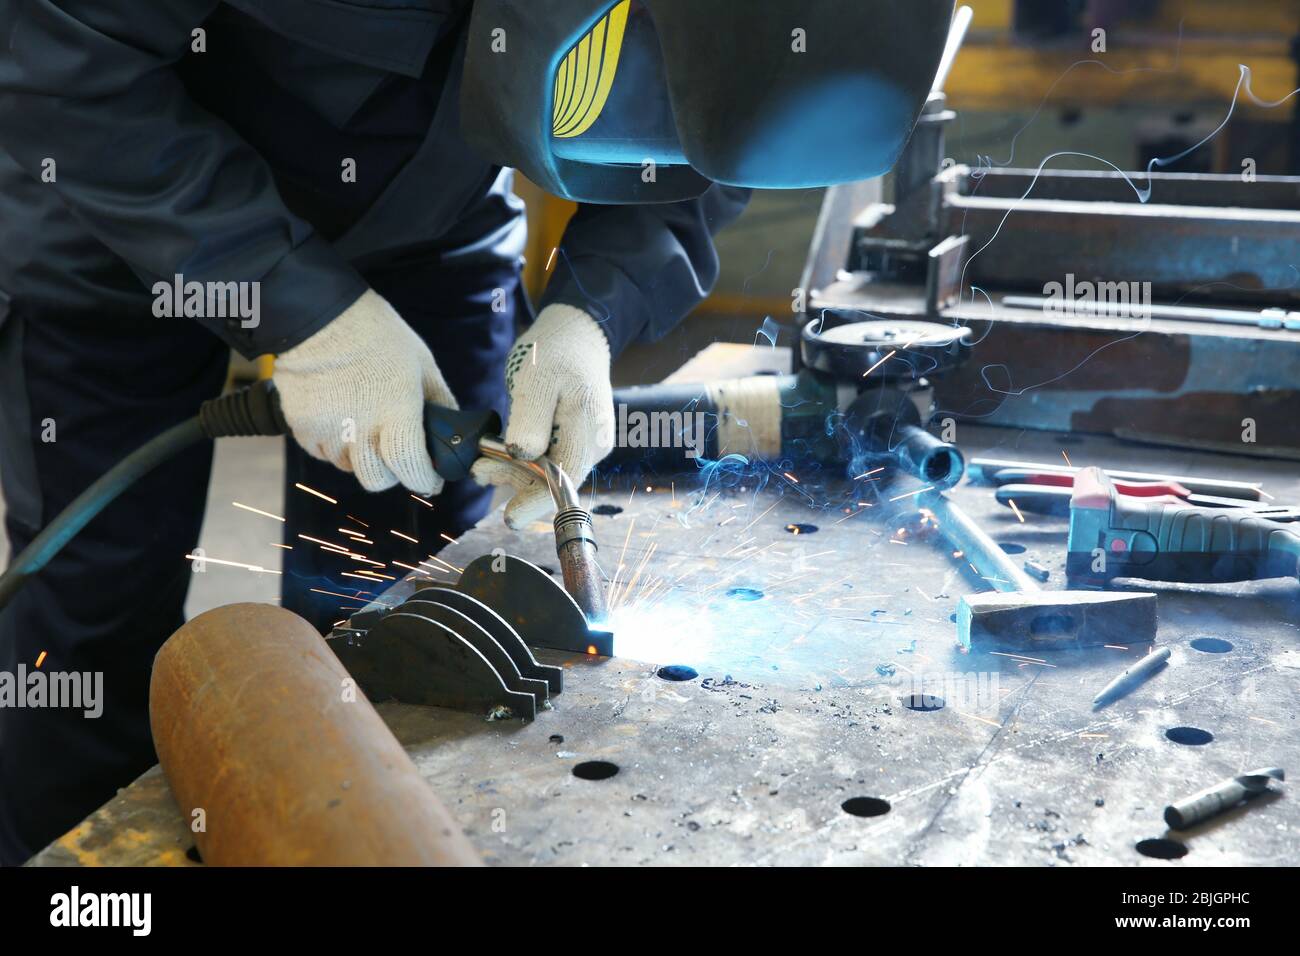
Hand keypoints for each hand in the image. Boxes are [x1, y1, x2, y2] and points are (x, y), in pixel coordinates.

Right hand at [273, 289, 455, 494]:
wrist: (317, 316)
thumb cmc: (376, 335)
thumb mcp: (422, 363)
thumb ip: (441, 402)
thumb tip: (453, 433)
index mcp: (395, 410)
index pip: (410, 469)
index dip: (425, 479)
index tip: (430, 477)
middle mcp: (359, 427)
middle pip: (377, 481)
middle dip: (392, 472)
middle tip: (396, 452)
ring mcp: (326, 431)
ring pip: (349, 467)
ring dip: (361, 456)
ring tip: (364, 422)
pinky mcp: (301, 428)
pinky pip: (323, 452)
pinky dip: (335, 443)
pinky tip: (340, 414)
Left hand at [471, 303, 614, 527]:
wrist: (576, 334)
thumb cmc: (556, 351)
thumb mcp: (538, 378)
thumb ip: (531, 418)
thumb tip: (524, 454)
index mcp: (588, 429)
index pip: (567, 477)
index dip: (539, 500)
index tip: (511, 516)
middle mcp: (591, 443)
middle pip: (555, 480)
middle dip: (516, 483)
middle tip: (478, 473)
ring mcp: (583, 442)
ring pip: (548, 473)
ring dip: (513, 473)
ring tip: (480, 466)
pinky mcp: (571, 439)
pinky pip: (546, 460)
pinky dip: (519, 462)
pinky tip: (495, 457)